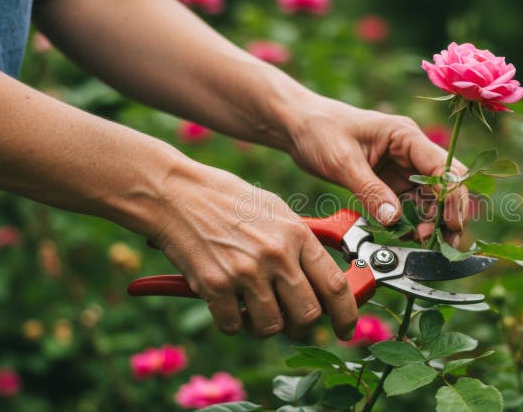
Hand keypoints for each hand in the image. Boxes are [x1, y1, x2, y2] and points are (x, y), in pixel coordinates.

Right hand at [150, 160, 357, 338]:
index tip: (345, 329)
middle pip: (308, 314)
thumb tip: (321, 280)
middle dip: (301, 323)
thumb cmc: (226, 199)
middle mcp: (277, 255)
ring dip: (264, 324)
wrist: (176, 193)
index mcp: (297, 235)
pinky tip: (226, 301)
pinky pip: (234, 326)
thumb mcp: (276, 211)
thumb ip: (300, 245)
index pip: (335, 286)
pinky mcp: (215, 286)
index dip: (347, 315)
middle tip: (289, 316)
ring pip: (272, 326)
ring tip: (253, 306)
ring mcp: (246, 272)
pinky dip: (232, 321)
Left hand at [283, 94, 469, 244]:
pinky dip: (412, 222)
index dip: (452, 196)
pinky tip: (408, 236)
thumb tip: (395, 219)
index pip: (443, 167)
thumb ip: (370, 191)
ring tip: (425, 243)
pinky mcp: (390, 182)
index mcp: (406, 136)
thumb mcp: (343, 162)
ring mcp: (402, 168)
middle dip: (448, 213)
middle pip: (444, 184)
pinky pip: (409, 205)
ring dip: (431, 221)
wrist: (298, 126)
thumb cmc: (319, 131)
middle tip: (445, 241)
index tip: (451, 223)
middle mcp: (410, 151)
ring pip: (429, 198)